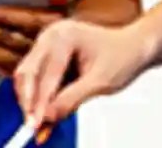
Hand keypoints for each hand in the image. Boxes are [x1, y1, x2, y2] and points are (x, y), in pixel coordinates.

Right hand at [12, 18, 152, 139]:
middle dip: (28, 101)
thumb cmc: (123, 56)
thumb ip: (72, 99)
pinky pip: (37, 78)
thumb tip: (49, 115)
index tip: (35, 123)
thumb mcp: (100, 82)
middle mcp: (51, 36)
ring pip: (28, 76)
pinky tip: (42, 115)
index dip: (39, 102)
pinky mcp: (48, 55)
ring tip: (38, 124)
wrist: (133, 47)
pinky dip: (39, 98)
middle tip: (31, 125)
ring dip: (31, 101)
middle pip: (28, 72)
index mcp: (65, 36)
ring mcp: (48, 44)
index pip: (46, 74)